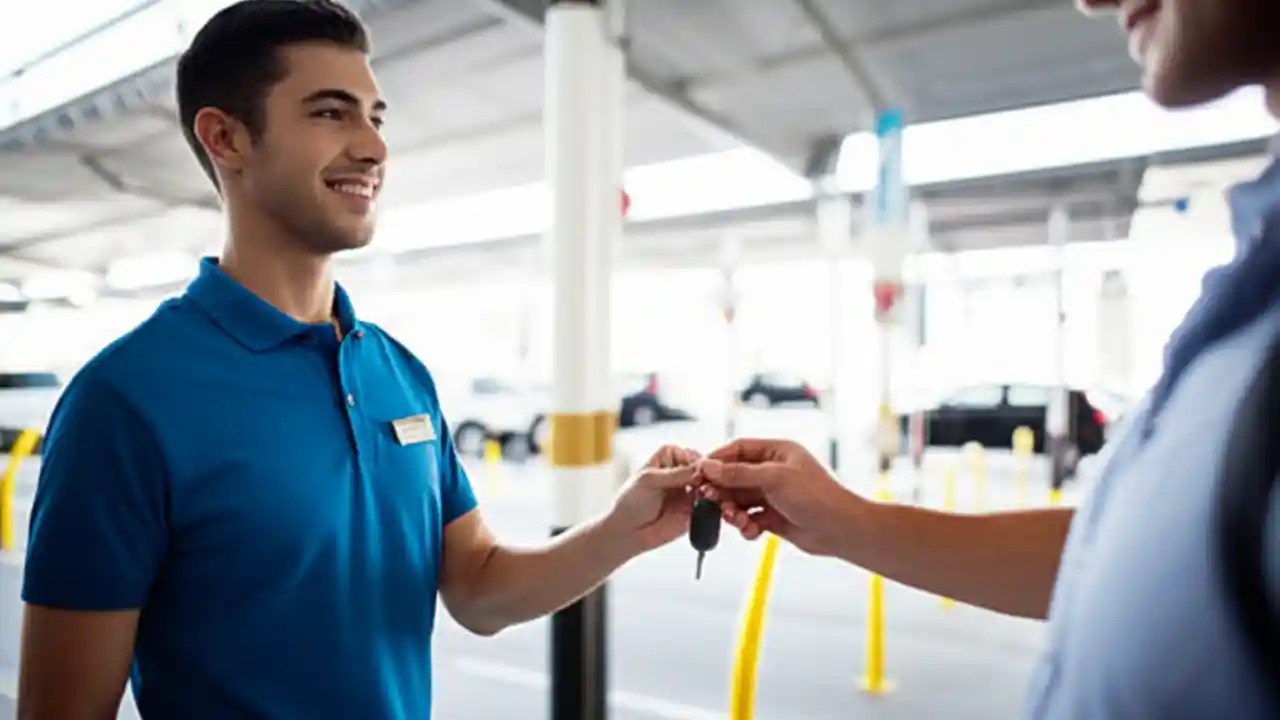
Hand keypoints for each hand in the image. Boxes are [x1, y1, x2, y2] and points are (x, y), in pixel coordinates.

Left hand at [604, 444, 700, 553]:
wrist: (627, 531)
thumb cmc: (630, 502)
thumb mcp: (649, 480)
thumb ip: (675, 474)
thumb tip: (699, 469)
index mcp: (667, 460)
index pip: (688, 453)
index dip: (694, 459)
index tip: (698, 467)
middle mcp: (680, 474)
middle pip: (703, 469)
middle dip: (706, 475)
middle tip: (703, 482)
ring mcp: (688, 492)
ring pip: (709, 486)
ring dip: (711, 489)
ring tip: (704, 494)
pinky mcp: (693, 511)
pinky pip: (709, 505)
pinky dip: (711, 505)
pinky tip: (706, 506)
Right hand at [695, 438, 864, 557]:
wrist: (841, 530)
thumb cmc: (816, 497)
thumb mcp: (774, 479)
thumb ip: (738, 474)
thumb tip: (709, 467)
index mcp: (777, 452)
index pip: (738, 449)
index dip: (718, 460)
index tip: (700, 473)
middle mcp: (774, 471)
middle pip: (735, 476)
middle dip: (723, 490)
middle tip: (711, 501)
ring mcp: (773, 494)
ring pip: (739, 499)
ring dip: (733, 511)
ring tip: (738, 520)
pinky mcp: (774, 516)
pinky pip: (749, 518)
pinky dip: (746, 525)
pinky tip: (752, 531)